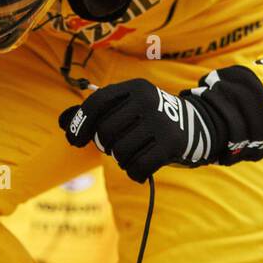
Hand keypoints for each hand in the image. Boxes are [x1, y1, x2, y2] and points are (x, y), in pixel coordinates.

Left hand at [60, 80, 214, 182]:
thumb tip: (62, 123)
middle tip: (118, 148)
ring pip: (121, 152)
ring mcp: (161, 121)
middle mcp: (147, 100)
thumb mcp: (128, 109)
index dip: (80, 124)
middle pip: (106, 132)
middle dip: (107, 146)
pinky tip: (140, 171)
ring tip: (133, 157)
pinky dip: (135, 173)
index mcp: (134, 88)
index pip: (96, 103)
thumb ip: (96, 114)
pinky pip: (138, 166)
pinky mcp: (171, 142)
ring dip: (122, 161)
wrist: (200, 126)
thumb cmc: (153, 120)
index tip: (74, 140)